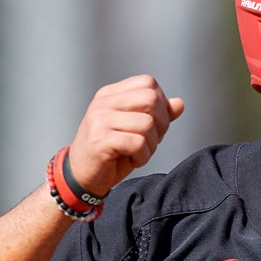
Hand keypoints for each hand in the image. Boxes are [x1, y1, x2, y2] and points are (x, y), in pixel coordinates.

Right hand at [66, 75, 185, 197]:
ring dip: (151, 144)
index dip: (161, 103)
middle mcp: (103, 104)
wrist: (81, 177)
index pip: (148, 83)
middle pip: (151, 99)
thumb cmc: (108, 153)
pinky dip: (143, 156)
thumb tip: (179, 103)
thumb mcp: (134, 129)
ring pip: (147, 124)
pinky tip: (133, 160)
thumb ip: (156, 114)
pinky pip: (137, 143)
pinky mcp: (100, 141)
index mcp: (110, 95)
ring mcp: (99, 121)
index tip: (155, 124)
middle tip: (152, 140)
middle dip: (161, 123)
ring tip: (139, 153)